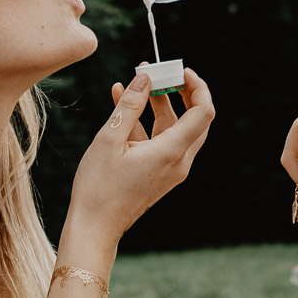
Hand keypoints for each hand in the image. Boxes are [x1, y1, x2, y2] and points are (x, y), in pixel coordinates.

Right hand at [68, 69, 213, 245]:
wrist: (94, 227)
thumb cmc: (98, 187)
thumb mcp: (110, 139)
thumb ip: (129, 104)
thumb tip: (145, 77)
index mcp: (171, 152)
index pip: (203, 112)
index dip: (197, 87)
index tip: (180, 70)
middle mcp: (178, 162)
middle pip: (195, 120)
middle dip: (180, 93)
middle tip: (162, 73)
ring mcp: (169, 170)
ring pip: (174, 129)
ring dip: (157, 105)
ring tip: (135, 81)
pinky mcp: (158, 174)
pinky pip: (159, 141)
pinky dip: (145, 122)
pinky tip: (121, 102)